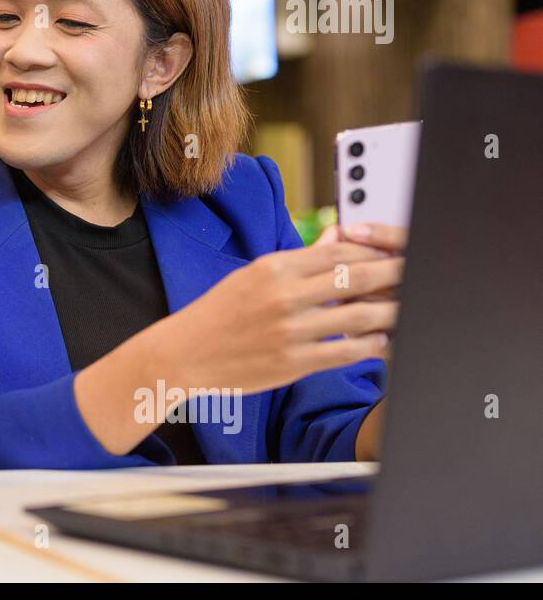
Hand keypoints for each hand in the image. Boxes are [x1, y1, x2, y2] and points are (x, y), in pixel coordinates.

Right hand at [156, 234, 403, 394]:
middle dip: (393, 273)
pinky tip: (384, 341)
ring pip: (360, 314)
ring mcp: (291, 329)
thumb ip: (299, 259)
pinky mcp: (294, 362)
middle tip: (416, 272)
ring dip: (391, 310)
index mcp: (273, 267)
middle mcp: (284, 294)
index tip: (392, 253)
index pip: (338, 251)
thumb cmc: (217, 314)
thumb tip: (338, 238)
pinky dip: (373, 344)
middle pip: (356, 277)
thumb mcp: (252, 277)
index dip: (373, 251)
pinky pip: (348, 350)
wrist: (183, 354)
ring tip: (407, 308)